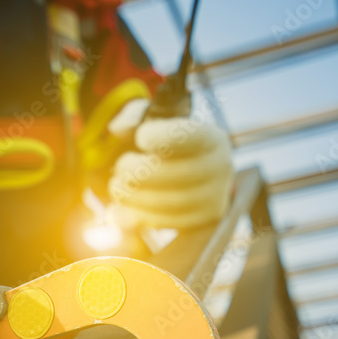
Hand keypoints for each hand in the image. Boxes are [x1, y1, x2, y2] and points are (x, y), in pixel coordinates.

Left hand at [107, 100, 233, 228]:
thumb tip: (118, 128)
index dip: (162, 138)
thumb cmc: (171, 141)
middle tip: (121, 167)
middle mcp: (220, 169)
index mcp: (212, 138)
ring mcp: (214, 198)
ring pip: (172, 203)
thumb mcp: (157, 120)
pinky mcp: (202, 221)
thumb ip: (136, 115)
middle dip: (140, 172)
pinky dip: (142, 216)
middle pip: (179, 175)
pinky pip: (171, 223)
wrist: (197, 170)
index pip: (192, 137)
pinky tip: (125, 207)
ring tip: (117, 187)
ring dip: (136, 197)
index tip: (141, 138)